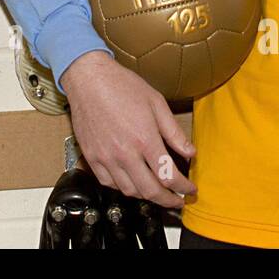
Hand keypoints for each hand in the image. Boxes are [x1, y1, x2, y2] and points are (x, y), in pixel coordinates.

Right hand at [60, 51, 196, 209]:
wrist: (88, 78)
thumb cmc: (121, 85)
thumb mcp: (156, 103)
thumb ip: (174, 132)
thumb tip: (190, 152)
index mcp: (144, 138)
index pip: (169, 175)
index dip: (184, 187)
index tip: (190, 189)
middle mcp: (125, 152)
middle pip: (151, 191)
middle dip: (168, 200)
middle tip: (177, 200)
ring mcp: (106, 157)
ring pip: (129, 191)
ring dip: (146, 196)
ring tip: (156, 191)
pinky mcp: (91, 157)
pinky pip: (108, 183)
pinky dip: (123, 188)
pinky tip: (131, 181)